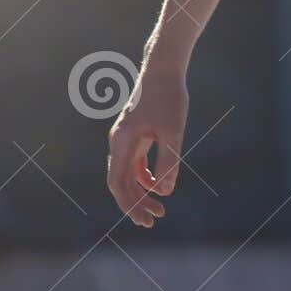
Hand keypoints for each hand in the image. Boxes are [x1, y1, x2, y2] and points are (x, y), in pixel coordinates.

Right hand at [106, 69, 187, 226]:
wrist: (164, 69)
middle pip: (120, 183)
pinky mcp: (136, 136)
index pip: (118, 183)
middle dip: (135, 204)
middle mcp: (119, 142)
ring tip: (160, 211)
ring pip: (128, 176)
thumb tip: (165, 191)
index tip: (143, 220)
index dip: (128, 205)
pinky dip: (145, 180)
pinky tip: (160, 188)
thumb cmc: (168, 97)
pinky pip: (135, 165)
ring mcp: (126, 140)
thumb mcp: (173, 132)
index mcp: (123, 142)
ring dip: (141, 194)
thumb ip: (168, 162)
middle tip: (153, 222)